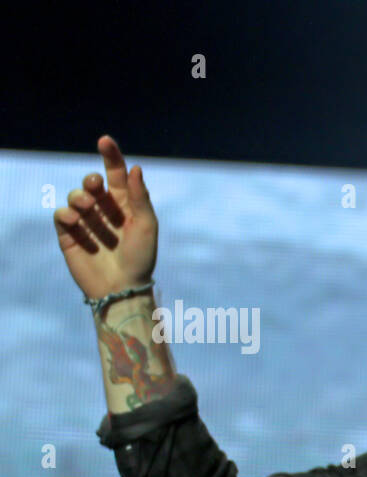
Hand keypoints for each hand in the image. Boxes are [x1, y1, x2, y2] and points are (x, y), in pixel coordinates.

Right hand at [53, 135, 158, 299]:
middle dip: (92, 180)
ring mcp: (87, 222)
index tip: (105, 140)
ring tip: (88, 208)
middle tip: (96, 186)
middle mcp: (105, 210)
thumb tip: (134, 167)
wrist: (123, 287)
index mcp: (126, 205)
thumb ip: (140, 197)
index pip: (116, 174)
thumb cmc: (140, 258)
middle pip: (93, 183)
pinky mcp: (70, 235)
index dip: (111, 156)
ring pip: (76, 196)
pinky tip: (75, 221)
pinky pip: (62, 215)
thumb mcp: (146, 225)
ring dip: (81, 197)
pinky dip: (67, 214)